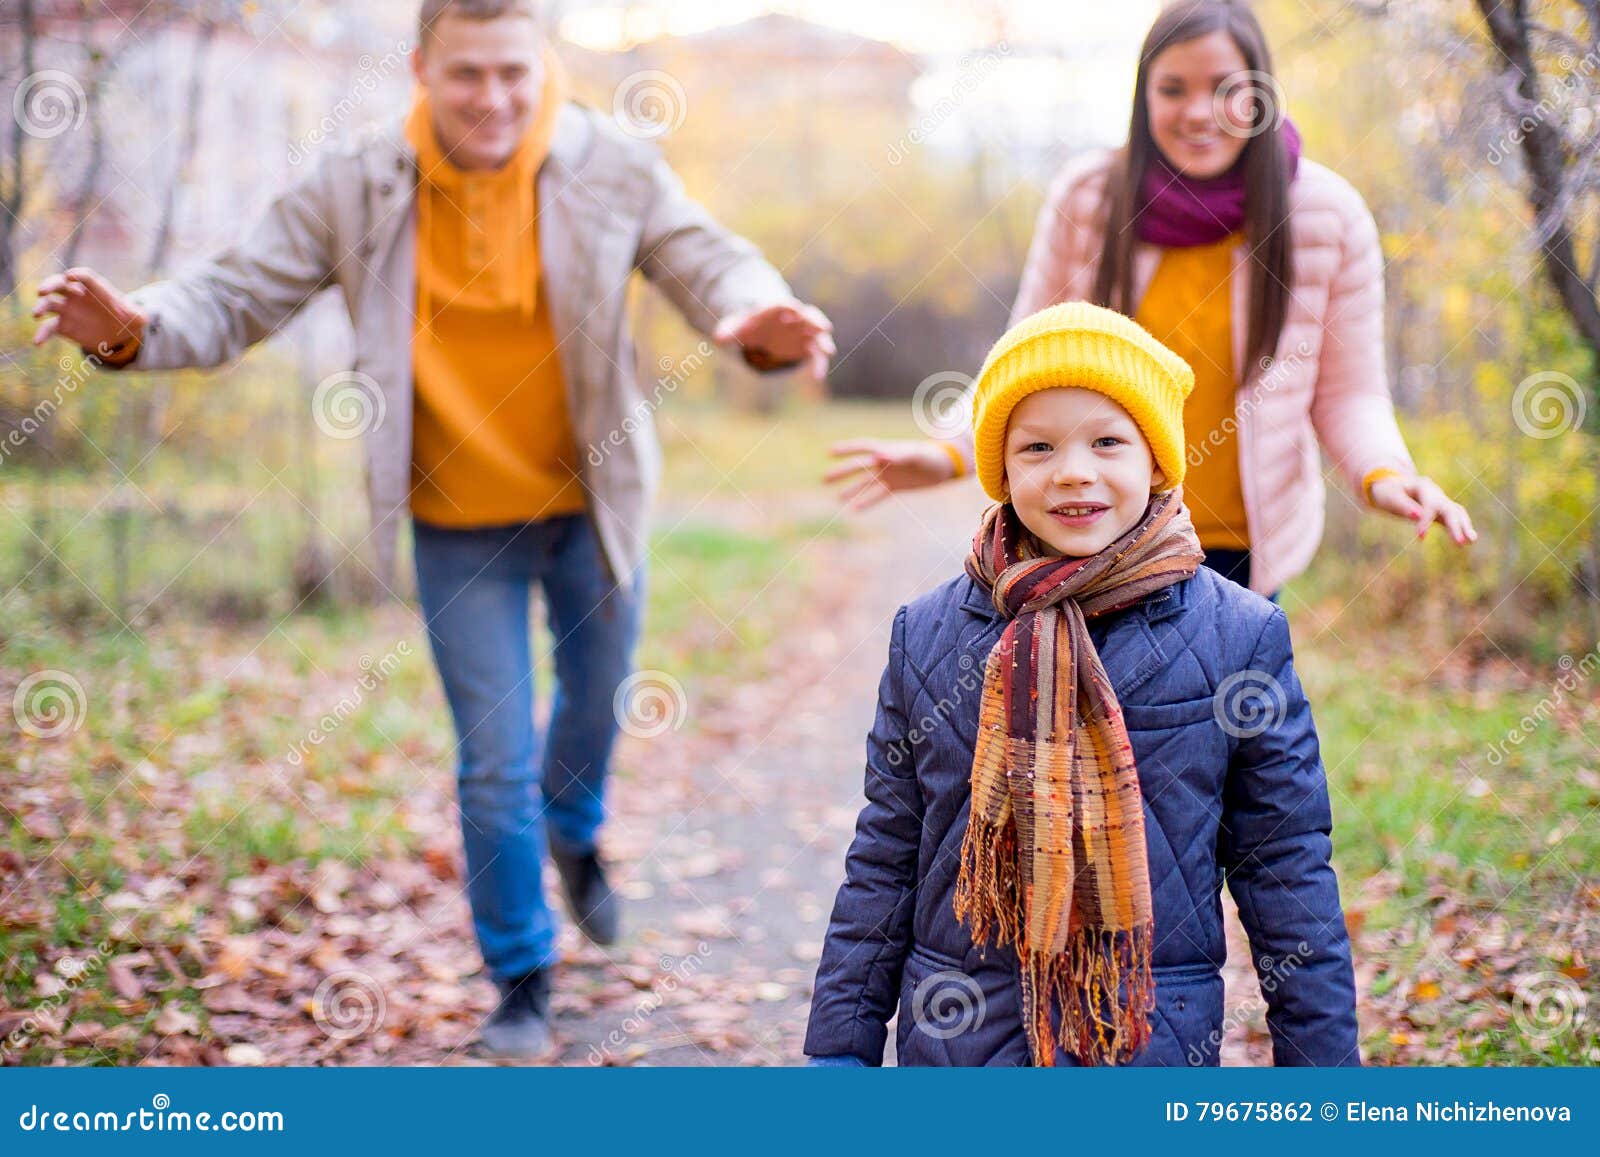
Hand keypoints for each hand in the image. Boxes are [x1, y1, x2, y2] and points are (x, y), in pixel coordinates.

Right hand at [32, 267, 145, 355]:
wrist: (116, 333)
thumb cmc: (126, 318)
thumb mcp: (137, 318)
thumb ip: (139, 316)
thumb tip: (143, 319)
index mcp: (95, 289)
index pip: (84, 277)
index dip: (77, 275)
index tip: (70, 276)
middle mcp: (77, 296)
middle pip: (59, 284)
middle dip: (49, 285)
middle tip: (41, 291)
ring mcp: (67, 310)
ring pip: (49, 304)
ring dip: (41, 307)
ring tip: (36, 314)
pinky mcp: (62, 326)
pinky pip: (49, 328)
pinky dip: (42, 334)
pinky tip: (37, 342)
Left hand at [713, 299, 834, 382]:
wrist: (763, 332)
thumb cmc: (749, 326)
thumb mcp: (736, 327)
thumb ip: (728, 331)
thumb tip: (718, 338)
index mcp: (777, 310)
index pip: (784, 306)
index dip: (789, 308)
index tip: (793, 309)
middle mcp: (795, 318)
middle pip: (808, 316)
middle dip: (814, 321)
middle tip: (823, 327)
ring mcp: (804, 332)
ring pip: (817, 335)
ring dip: (823, 341)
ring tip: (828, 351)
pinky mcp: (807, 347)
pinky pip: (816, 355)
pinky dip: (819, 364)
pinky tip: (817, 377)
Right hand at [824, 438, 958, 509]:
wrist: (945, 467)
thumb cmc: (932, 456)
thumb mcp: (917, 455)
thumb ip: (898, 455)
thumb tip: (879, 455)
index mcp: (888, 450)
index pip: (863, 448)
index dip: (846, 449)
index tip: (829, 452)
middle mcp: (885, 462)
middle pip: (860, 467)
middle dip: (843, 473)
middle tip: (824, 479)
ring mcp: (889, 475)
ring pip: (865, 484)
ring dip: (851, 490)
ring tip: (837, 498)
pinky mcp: (895, 487)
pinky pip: (878, 496)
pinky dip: (867, 502)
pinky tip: (855, 510)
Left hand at [1367, 473, 1477, 545]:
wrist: (1391, 485)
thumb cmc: (1388, 492)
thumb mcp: (1390, 496)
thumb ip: (1403, 505)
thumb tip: (1418, 515)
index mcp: (1423, 486)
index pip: (1429, 505)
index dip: (1426, 521)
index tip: (1420, 538)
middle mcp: (1436, 493)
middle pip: (1449, 508)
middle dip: (1455, 526)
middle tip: (1460, 542)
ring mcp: (1440, 500)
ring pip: (1456, 513)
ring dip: (1464, 526)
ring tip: (1472, 541)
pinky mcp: (1441, 510)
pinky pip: (1454, 518)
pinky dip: (1461, 528)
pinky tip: (1469, 540)